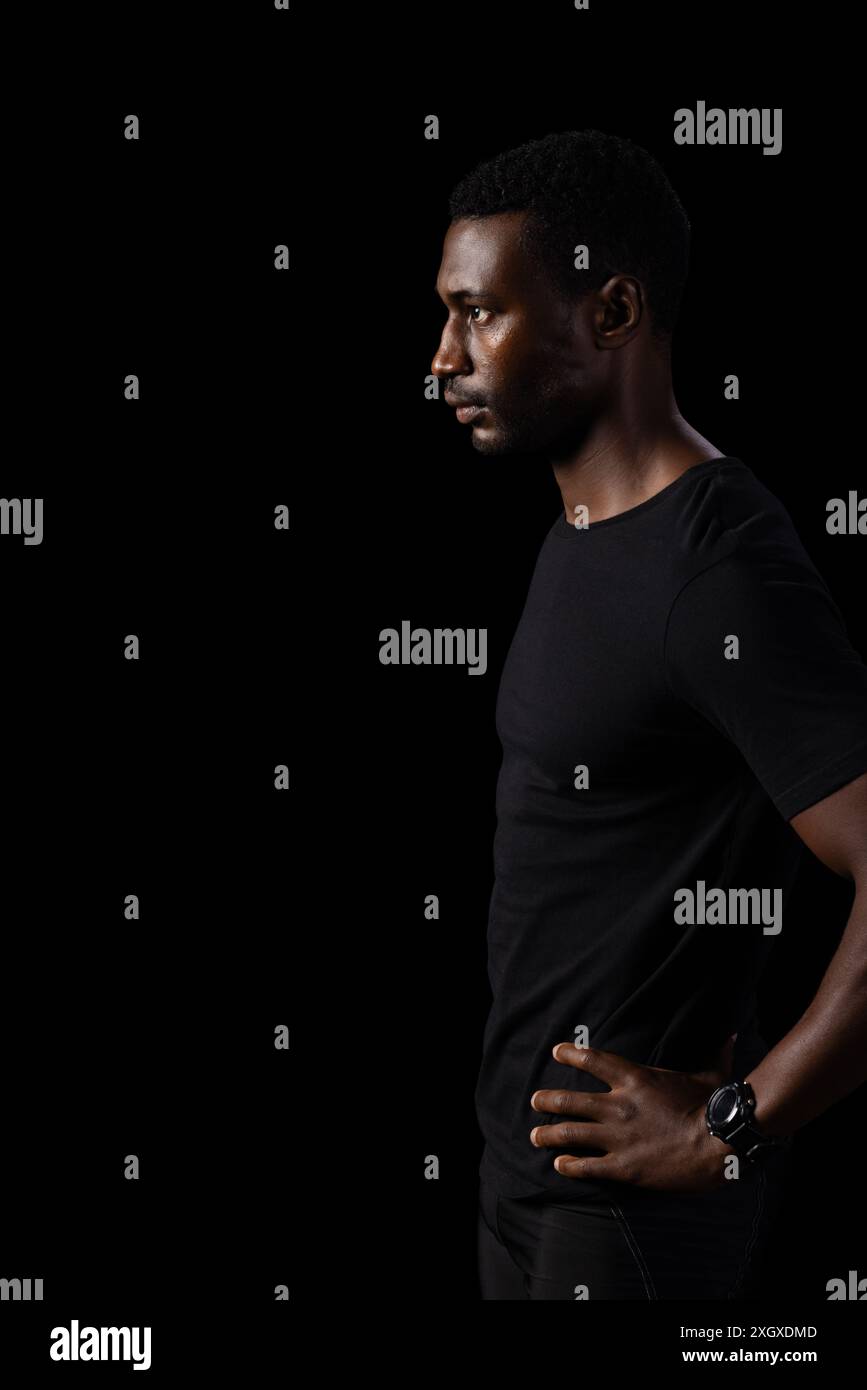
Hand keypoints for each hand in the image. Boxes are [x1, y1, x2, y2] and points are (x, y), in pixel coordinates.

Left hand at [529, 1036, 738, 1191]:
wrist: (717, 1144)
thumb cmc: (713, 1107)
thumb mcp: (710, 1075)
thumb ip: (714, 1055)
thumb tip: (730, 1036)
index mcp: (635, 1079)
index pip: (594, 1060)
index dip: (572, 1054)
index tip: (556, 1052)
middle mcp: (618, 1106)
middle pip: (571, 1100)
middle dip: (548, 1101)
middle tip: (534, 1101)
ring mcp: (618, 1137)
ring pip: (571, 1133)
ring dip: (548, 1135)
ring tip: (534, 1137)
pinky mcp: (623, 1166)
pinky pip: (588, 1166)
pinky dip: (570, 1166)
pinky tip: (559, 1166)